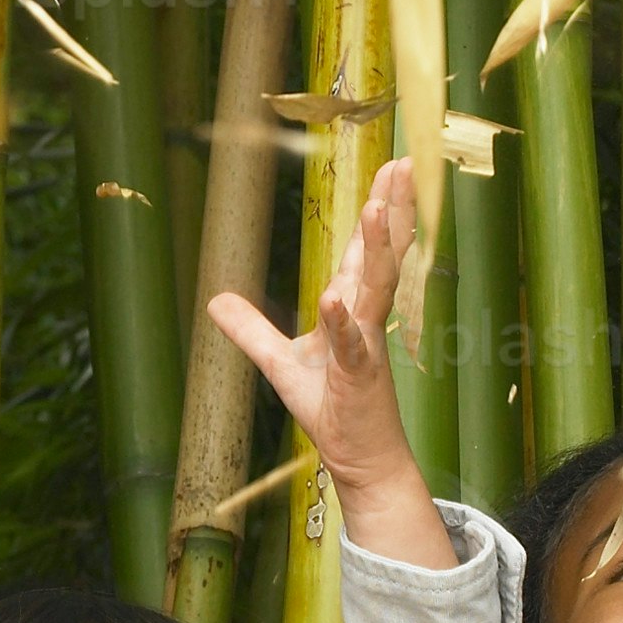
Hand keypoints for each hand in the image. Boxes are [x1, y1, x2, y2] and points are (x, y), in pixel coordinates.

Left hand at [207, 166, 445, 560]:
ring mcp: (365, 345)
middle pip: (382, 254)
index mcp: (353, 308)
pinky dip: (342, 321)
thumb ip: (250, 328)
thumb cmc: (330, 407)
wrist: (357, 456)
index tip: (393, 169)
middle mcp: (366, 318)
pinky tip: (334, 297)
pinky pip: (350, 343)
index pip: (367, 249)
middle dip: (394, 210)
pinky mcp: (357, 376)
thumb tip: (215, 299)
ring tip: (378, 208)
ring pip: (375, 288)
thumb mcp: (278, 361)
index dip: (379, 209)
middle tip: (407, 165)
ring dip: (377, 248)